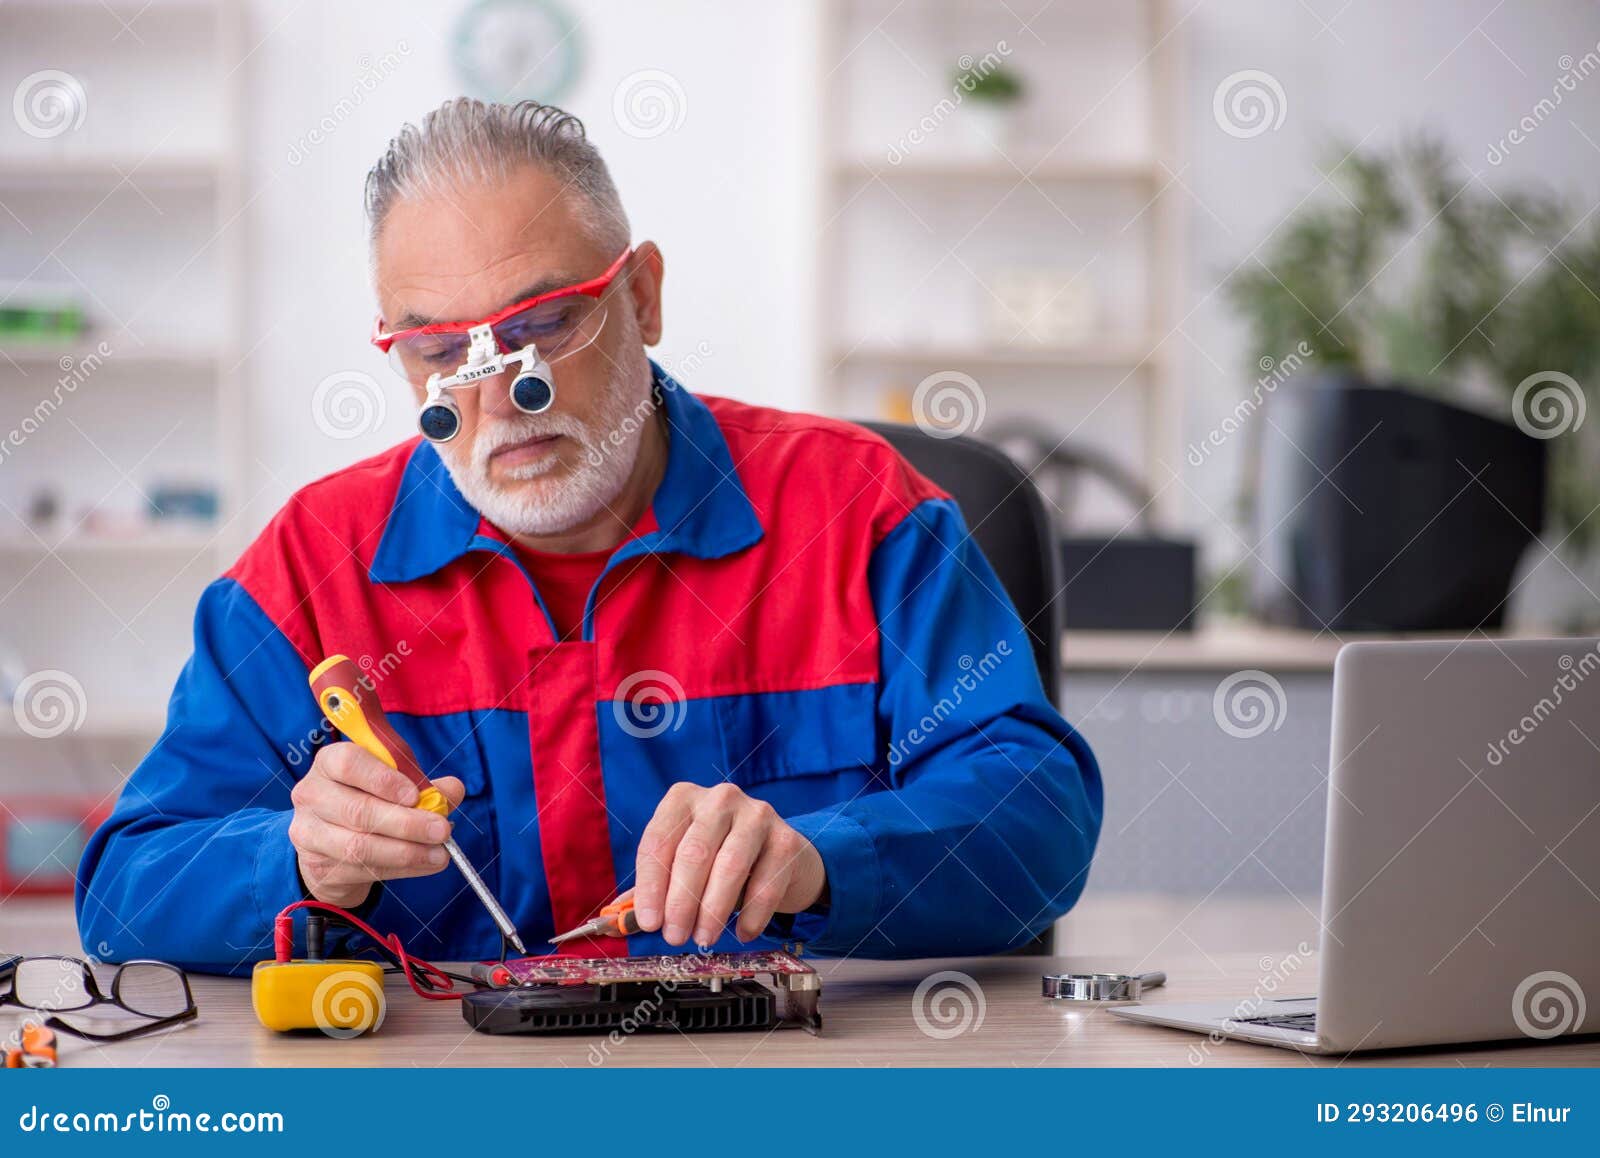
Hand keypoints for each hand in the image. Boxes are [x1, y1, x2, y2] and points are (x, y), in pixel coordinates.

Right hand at [289, 741, 465, 908]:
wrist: (332, 843)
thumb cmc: (368, 799)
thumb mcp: (394, 784)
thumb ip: (424, 785)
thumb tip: (453, 790)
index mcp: (329, 762)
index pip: (348, 763)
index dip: (383, 780)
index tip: (415, 796)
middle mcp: (312, 794)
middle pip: (357, 810)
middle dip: (406, 823)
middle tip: (442, 830)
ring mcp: (309, 832)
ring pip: (359, 846)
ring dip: (406, 852)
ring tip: (440, 854)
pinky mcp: (316, 865)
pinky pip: (362, 870)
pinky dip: (400, 869)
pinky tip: (424, 864)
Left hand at [632, 782, 826, 945]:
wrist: (780, 854)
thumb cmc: (720, 859)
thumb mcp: (683, 865)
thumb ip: (654, 889)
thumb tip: (618, 923)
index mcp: (683, 799)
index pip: (659, 841)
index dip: (651, 886)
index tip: (649, 922)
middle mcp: (720, 799)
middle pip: (694, 853)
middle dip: (681, 902)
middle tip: (675, 936)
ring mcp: (757, 815)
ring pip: (730, 866)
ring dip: (713, 910)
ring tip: (704, 938)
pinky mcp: (786, 839)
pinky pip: (766, 883)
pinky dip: (752, 915)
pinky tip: (742, 932)